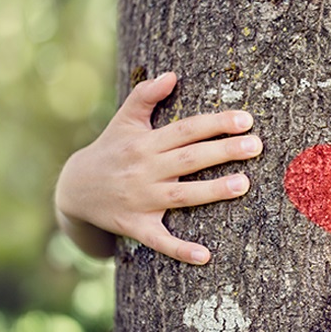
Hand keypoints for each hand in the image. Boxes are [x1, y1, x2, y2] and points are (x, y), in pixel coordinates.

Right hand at [54, 72, 262, 263]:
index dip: (215, 124)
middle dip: (223, 151)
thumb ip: (145, 96)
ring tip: (244, 184)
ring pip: (181, 196)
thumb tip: (171, 75)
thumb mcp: (123, 120)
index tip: (246, 120)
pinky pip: (159, 240)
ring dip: (212, 191)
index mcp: (144, 142)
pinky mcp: (135, 226)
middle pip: (189, 159)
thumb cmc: (109, 150)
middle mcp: (144, 170)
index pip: (185, 130)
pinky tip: (205, 256)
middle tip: (256, 146)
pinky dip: (180, 249)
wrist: (74, 190)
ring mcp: (140, 200)